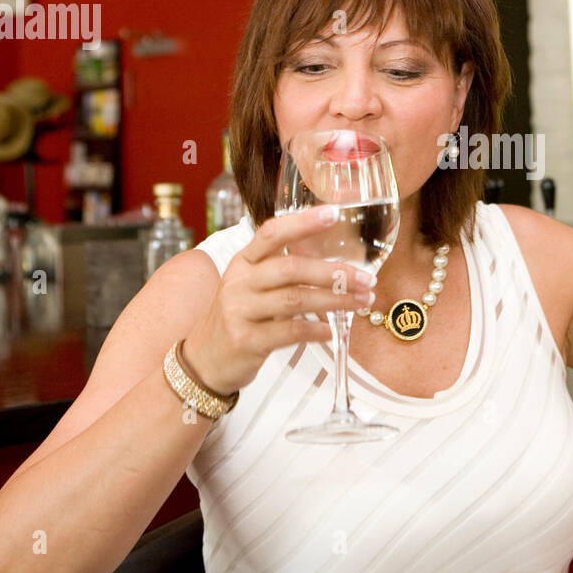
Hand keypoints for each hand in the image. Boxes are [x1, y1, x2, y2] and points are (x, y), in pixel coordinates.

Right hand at [182, 206, 376, 394]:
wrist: (205, 359)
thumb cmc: (241, 317)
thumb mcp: (252, 286)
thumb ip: (283, 271)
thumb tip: (338, 263)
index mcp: (244, 261)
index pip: (271, 232)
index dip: (302, 222)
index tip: (334, 213)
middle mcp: (239, 282)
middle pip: (291, 268)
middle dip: (334, 272)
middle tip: (367, 279)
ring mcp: (239, 311)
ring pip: (295, 300)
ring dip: (334, 301)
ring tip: (361, 302)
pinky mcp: (245, 340)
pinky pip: (289, 333)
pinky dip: (316, 331)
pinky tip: (333, 331)